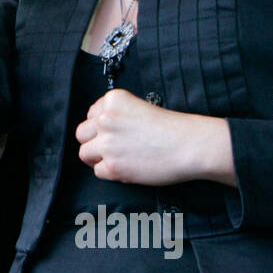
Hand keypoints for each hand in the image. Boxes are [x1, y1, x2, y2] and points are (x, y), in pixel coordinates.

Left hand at [75, 89, 235, 186]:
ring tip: (117, 158)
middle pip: (82, 133)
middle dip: (94, 141)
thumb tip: (99, 131)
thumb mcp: (140, 108)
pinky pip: (97, 171)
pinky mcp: (112, 166)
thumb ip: (117, 116)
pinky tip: (126, 167)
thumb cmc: (173, 129)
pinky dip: (110, 172)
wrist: (190, 145)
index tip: (114, 132)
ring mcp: (107, 143)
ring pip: (85, 153)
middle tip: (110, 148)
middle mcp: (105, 119)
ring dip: (98, 158)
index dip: (101, 126)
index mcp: (113, 100)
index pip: (91, 114)